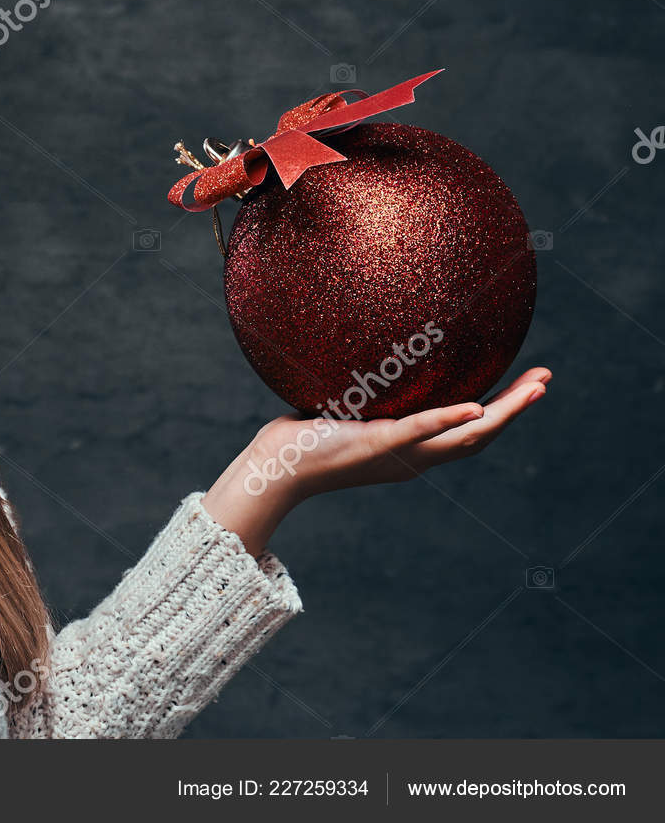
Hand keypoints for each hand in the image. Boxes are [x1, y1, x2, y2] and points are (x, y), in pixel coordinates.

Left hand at [202, 366, 550, 554]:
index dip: (500, 413)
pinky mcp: (377, 444)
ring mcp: (398, 454)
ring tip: (533, 388)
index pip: (466, 433)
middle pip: (480, 435)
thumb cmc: (302, 439)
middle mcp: (412, 458)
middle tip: (546, 380)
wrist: (275, 468)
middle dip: (517, 408)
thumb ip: (365, 391)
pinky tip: (476, 407)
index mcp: (409, 451)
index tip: (524, 387)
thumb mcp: (346, 409)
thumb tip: (370, 354)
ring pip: (463, 436)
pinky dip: (449, 419)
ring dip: (503, 412)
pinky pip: (419, 430)